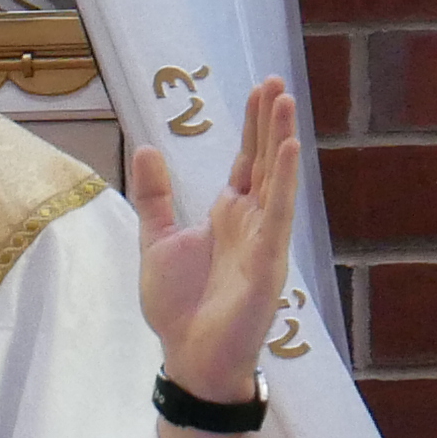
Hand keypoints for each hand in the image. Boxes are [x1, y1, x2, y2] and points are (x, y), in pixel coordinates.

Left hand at [131, 78, 307, 403]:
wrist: (189, 357)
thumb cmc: (179, 306)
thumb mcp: (157, 240)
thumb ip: (155, 197)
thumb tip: (148, 147)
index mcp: (228, 215)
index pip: (245, 160)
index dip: (253, 126)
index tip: (260, 89)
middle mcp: (252, 222)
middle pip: (263, 161)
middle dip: (269, 121)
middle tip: (276, 80)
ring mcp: (264, 240)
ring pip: (274, 180)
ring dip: (280, 141)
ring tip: (285, 101)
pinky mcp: (268, 262)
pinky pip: (278, 215)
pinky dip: (284, 182)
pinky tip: (288, 151)